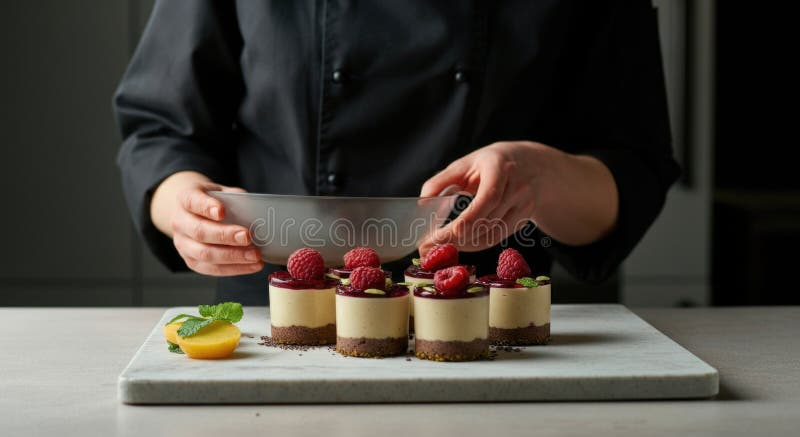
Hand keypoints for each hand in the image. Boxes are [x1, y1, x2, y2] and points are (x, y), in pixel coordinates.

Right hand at [151, 171, 263, 275]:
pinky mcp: (191, 261)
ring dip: (232, 256)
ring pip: (204, 254)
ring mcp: (183, 244)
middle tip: (247, 236)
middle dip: (224, 236)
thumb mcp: (221, 192)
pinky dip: (234, 268)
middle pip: (199, 231)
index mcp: (185, 199)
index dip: (206, 207)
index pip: (192, 201)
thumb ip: (236, 198)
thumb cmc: (211, 201)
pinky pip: (211, 269)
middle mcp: (179, 222)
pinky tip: (251, 265)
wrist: (192, 214)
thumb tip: (258, 212)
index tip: (222, 211)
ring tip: (254, 255)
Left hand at [419, 141, 617, 254]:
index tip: (445, 233)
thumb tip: (422, 202)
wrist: (535, 165)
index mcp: (501, 168)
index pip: (488, 199)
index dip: (468, 219)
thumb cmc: (492, 163)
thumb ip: (442, 180)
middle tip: (428, 245)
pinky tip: (458, 243)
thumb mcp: (467, 163)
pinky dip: (475, 244)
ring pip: (492, 235)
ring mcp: (524, 206)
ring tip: (438, 246)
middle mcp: (517, 188)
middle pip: (487, 221)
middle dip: (456, 237)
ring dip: (463, 245)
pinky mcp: (523, 220)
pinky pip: (496, 238)